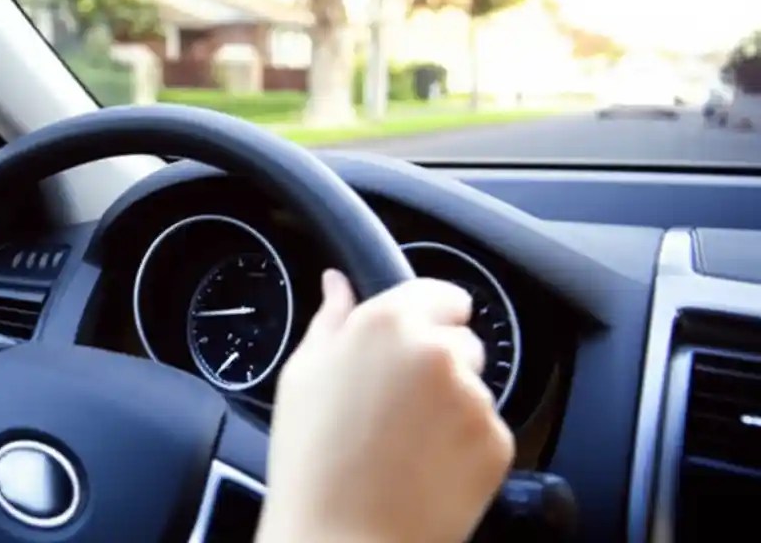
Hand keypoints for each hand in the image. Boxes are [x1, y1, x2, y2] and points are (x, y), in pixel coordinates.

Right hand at [258, 271, 513, 542]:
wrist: (345, 538)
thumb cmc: (314, 462)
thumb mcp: (302, 376)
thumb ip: (330, 320)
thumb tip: (337, 283)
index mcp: (387, 323)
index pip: (443, 293)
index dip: (427, 318)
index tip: (411, 345)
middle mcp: (437, 351)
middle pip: (461, 341)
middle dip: (438, 365)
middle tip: (395, 405)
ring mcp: (472, 398)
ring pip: (473, 387)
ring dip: (450, 406)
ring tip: (405, 443)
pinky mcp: (496, 441)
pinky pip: (486, 430)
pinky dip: (464, 446)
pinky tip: (424, 466)